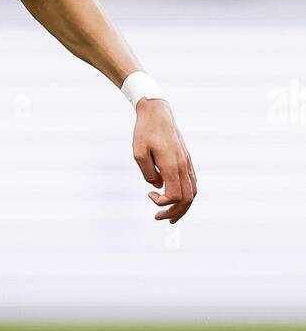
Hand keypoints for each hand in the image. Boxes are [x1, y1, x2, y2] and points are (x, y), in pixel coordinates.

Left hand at [132, 99, 196, 222]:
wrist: (157, 112)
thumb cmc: (145, 131)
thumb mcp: (138, 153)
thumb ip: (148, 173)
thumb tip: (156, 186)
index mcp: (172, 165)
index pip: (174, 196)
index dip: (162, 203)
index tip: (149, 195)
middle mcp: (183, 166)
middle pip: (187, 199)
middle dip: (174, 213)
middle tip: (159, 218)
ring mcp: (187, 162)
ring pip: (192, 192)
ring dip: (183, 207)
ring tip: (170, 215)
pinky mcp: (187, 159)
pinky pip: (192, 182)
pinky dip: (187, 195)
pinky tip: (177, 198)